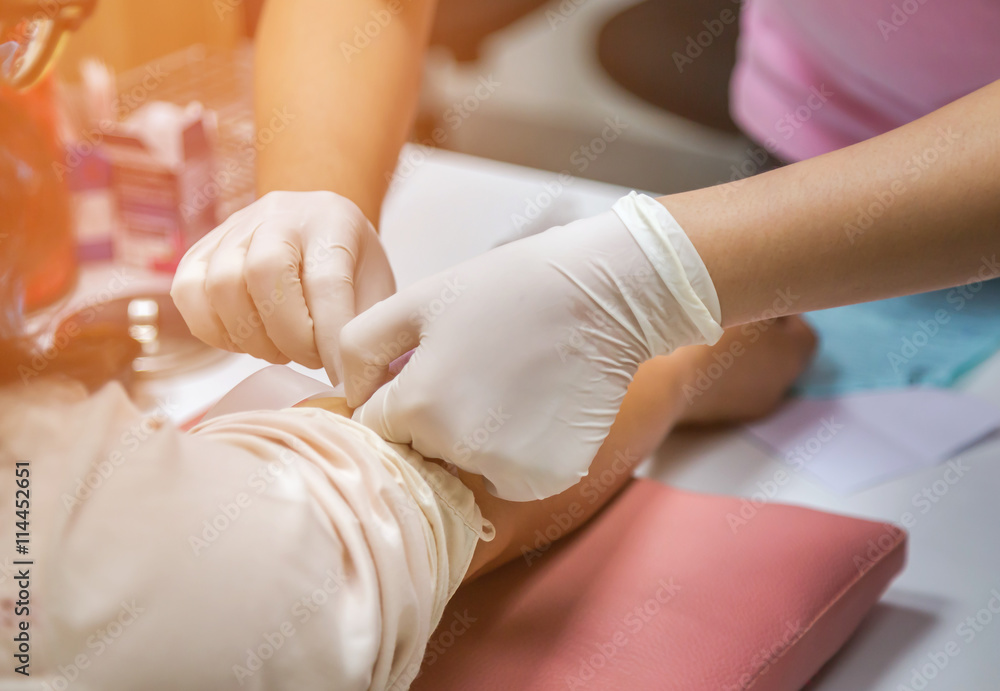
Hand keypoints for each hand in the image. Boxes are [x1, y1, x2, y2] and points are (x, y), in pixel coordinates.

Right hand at [170, 191, 394, 382]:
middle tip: (310, 357)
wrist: (317, 230)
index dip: (330, 337)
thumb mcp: (375, 290)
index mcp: (333, 219)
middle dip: (288, 334)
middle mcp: (279, 213)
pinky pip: (189, 294)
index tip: (340, 375)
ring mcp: (234, 227)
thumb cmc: (350, 267)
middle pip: (264, 271)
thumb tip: (358, 383)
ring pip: (222, 285)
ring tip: (281, 349)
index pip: (326, 280)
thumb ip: (366, 329)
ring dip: (252, 337)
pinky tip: (246, 340)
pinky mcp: (201, 249)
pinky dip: (215, 331)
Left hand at [340, 193, 722, 500]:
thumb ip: (359, 346)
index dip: (395, 401)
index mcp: (417, 406)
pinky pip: (506, 478)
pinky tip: (533, 410)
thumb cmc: (506, 289)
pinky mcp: (545, 480)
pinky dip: (513, 455)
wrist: (601, 297)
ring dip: (471, 443)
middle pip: (418, 453)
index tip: (426, 374)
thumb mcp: (418, 299)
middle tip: (473, 373)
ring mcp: (505, 470)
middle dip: (431, 422)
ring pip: (462, 470)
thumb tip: (342, 395)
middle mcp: (456, 450)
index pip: (376, 429)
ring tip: (506, 387)